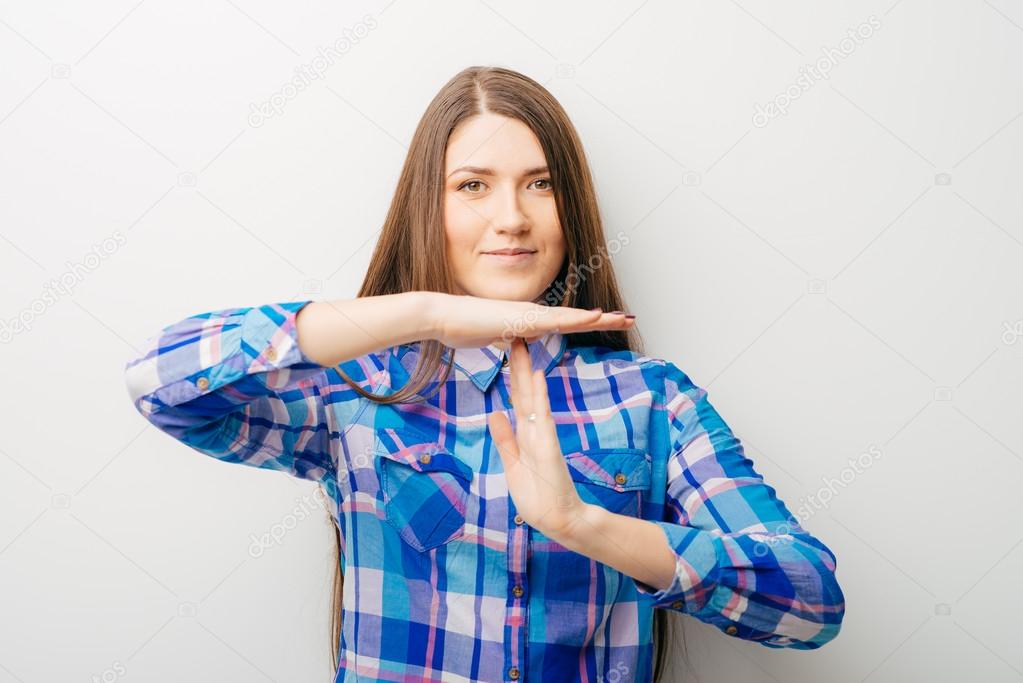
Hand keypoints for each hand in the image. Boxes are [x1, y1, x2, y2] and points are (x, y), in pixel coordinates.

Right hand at [425, 292, 634, 349]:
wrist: (442, 316)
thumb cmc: (460, 326)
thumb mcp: (491, 337)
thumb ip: (506, 338)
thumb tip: (517, 343)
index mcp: (526, 321)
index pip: (563, 323)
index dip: (586, 323)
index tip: (608, 322)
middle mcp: (532, 314)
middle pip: (575, 318)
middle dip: (603, 319)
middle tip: (629, 318)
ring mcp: (528, 315)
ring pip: (571, 316)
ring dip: (599, 318)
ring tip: (623, 317)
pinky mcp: (522, 318)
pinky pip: (556, 319)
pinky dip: (578, 318)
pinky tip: (597, 316)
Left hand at [487, 336, 587, 541]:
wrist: (559, 520)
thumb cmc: (538, 496)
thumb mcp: (512, 463)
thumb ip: (505, 439)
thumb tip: (495, 412)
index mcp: (525, 434)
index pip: (517, 398)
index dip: (512, 375)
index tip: (507, 351)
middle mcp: (535, 431)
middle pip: (524, 391)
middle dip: (519, 364)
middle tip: (515, 334)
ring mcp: (543, 437)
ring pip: (532, 398)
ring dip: (527, 372)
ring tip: (524, 346)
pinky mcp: (549, 448)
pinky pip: (543, 419)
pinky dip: (539, 398)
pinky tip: (537, 378)